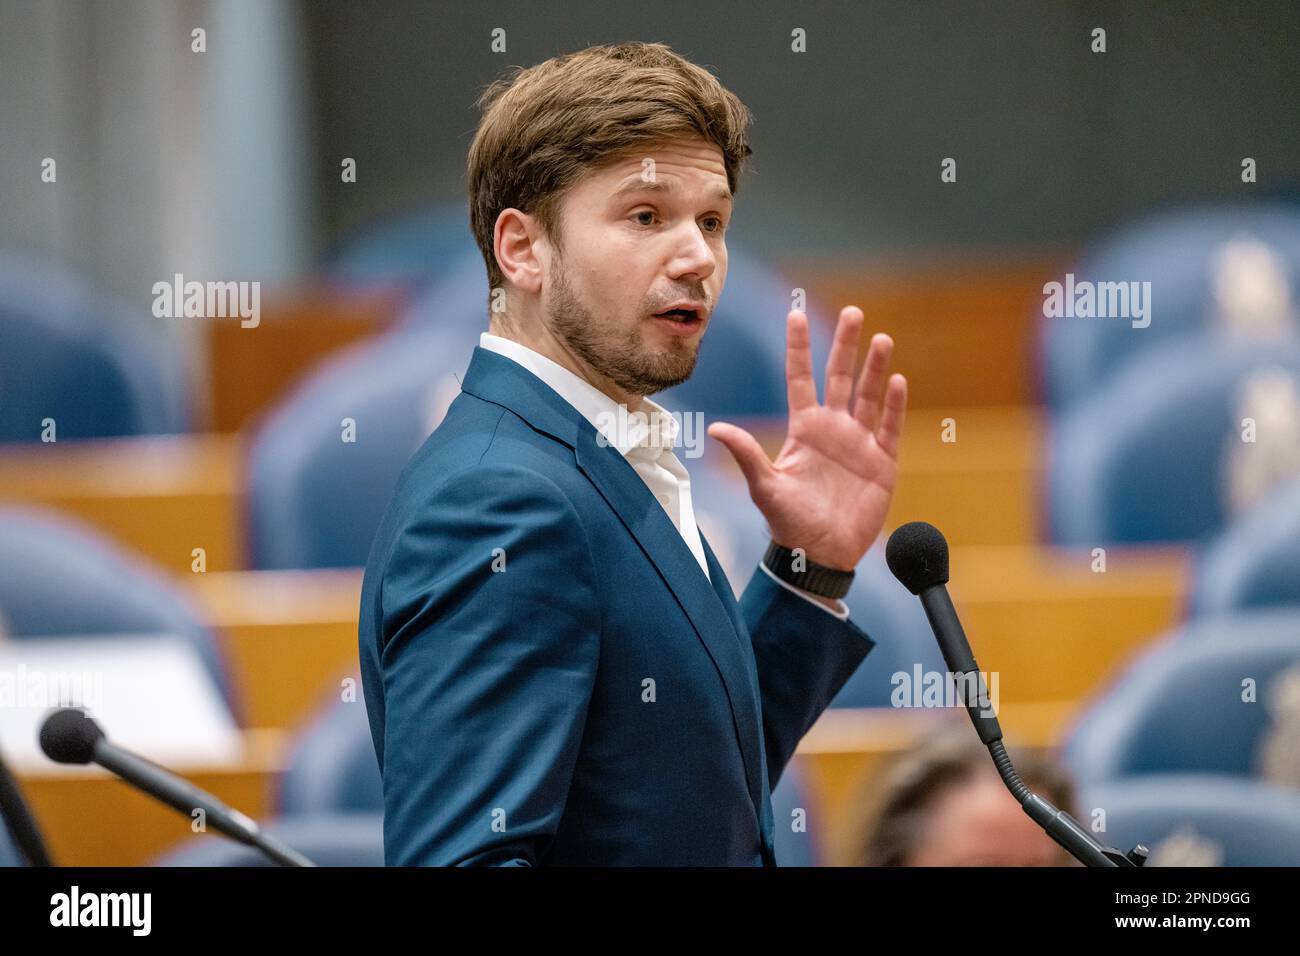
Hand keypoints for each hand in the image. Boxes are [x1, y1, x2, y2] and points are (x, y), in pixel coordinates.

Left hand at [707, 307, 906, 570]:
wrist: (821, 556)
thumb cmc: (789, 524)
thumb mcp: (765, 487)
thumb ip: (747, 455)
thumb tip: (718, 428)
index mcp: (804, 429)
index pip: (801, 378)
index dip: (799, 348)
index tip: (796, 314)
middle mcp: (833, 429)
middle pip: (841, 377)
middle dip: (847, 345)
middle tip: (854, 312)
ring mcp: (859, 444)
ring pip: (869, 396)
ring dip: (875, 368)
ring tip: (882, 339)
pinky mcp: (881, 463)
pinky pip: (889, 428)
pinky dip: (894, 406)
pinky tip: (898, 380)